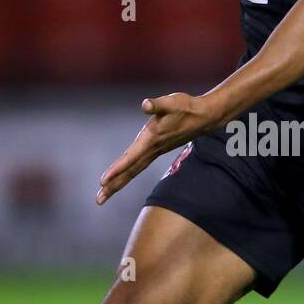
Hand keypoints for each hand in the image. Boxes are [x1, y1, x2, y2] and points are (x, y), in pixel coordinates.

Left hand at [96, 93, 214, 203]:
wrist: (204, 117)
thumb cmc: (186, 108)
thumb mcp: (171, 102)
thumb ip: (157, 104)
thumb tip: (145, 104)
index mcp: (151, 139)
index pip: (131, 157)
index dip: (117, 169)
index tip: (103, 181)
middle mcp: (152, 149)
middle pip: (130, 171)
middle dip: (114, 185)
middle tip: (99, 200)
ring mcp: (155, 151)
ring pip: (133, 171)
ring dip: (118, 183)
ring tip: (104, 194)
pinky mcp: (157, 150)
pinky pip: (138, 166)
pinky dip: (127, 173)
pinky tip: (120, 178)